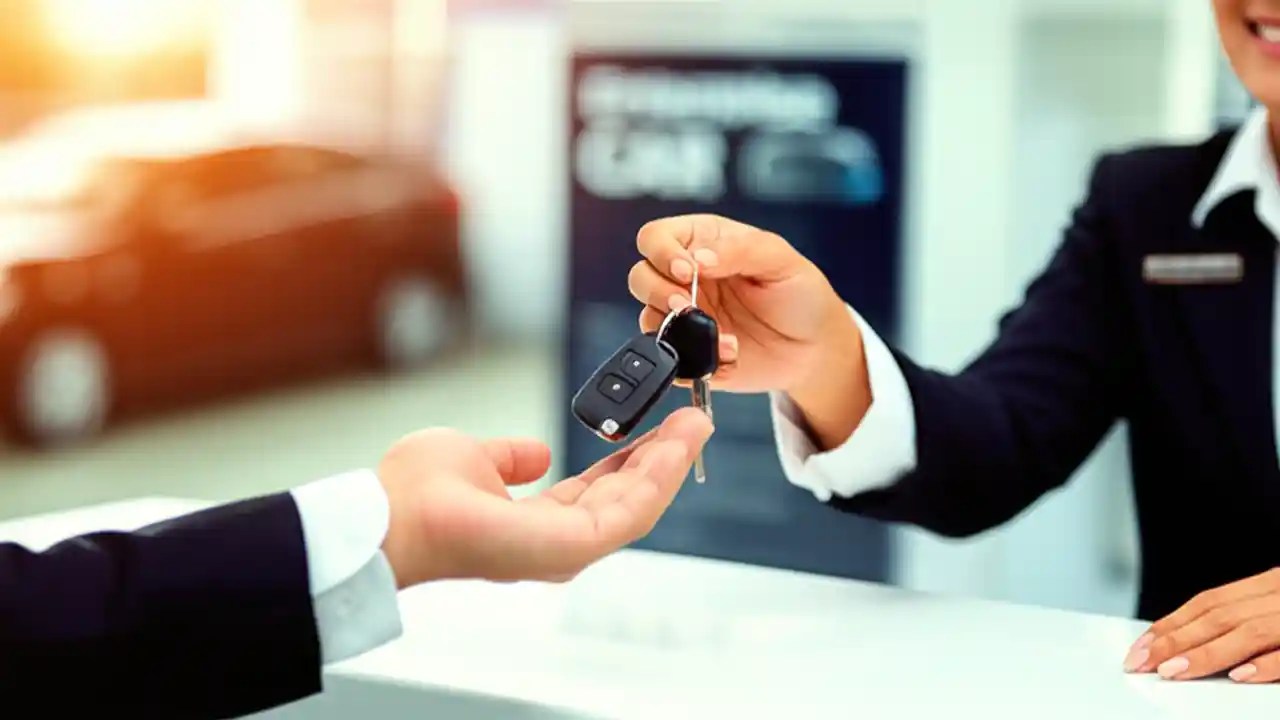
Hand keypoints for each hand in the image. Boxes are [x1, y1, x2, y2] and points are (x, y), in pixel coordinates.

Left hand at [377, 407, 712, 587]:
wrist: (392, 516)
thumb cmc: (416, 495)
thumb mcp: (476, 457)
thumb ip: (512, 458)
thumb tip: (537, 453)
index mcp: (536, 525)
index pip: (600, 495)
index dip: (634, 461)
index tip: (660, 430)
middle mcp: (556, 543)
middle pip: (628, 501)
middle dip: (664, 460)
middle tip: (693, 422)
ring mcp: (566, 550)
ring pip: (639, 506)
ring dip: (671, 464)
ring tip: (696, 425)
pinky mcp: (571, 548)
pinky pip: (632, 511)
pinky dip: (659, 476)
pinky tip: (676, 444)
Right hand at [629, 214, 868, 448]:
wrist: (817, 349)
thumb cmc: (802, 295)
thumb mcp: (781, 260)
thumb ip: (739, 250)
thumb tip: (697, 258)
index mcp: (704, 244)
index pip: (657, 237)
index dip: (662, 252)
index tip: (687, 271)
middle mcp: (686, 279)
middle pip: (640, 276)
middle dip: (658, 291)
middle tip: (687, 305)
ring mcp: (685, 318)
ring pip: (647, 319)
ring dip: (677, 330)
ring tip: (722, 337)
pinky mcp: (690, 354)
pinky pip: (670, 359)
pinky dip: (693, 361)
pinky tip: (727, 357)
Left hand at [1125, 568, 1279, 682]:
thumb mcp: (1277, 604)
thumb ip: (1245, 617)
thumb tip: (1194, 641)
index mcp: (1270, 585)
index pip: (1208, 602)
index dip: (1171, 624)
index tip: (1141, 647)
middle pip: (1219, 616)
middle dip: (1175, 640)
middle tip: (1142, 662)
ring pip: (1248, 631)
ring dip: (1206, 652)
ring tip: (1172, 671)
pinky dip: (1265, 663)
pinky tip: (1239, 676)